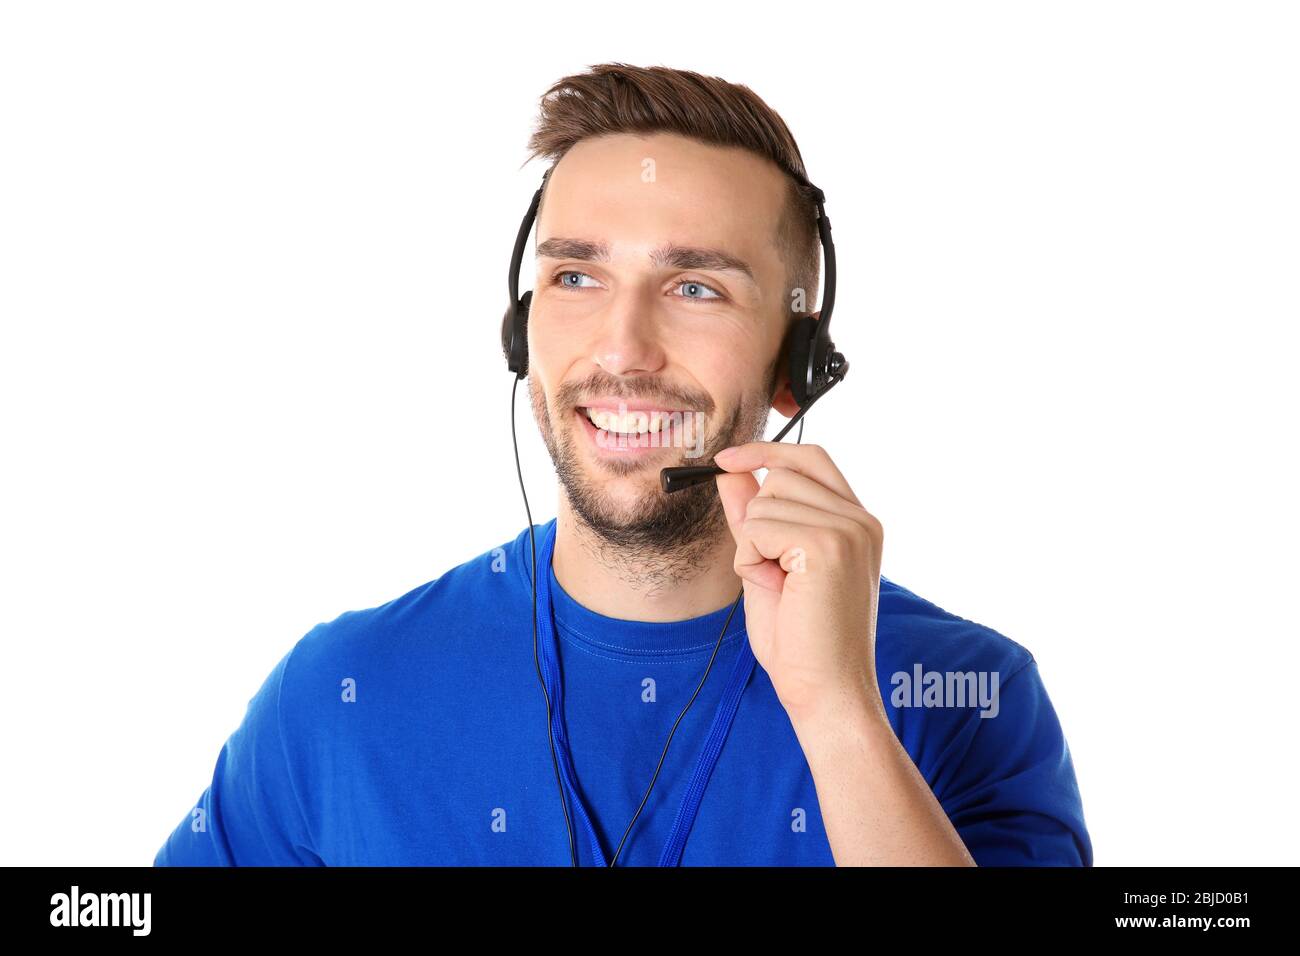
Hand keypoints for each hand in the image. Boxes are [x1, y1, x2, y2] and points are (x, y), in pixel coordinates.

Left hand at [713, 442, 884, 725]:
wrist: (826, 692)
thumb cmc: (800, 641)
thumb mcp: (768, 565)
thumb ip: (753, 516)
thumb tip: (730, 472)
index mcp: (857, 522)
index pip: (810, 458)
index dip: (766, 451)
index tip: (726, 460)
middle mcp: (860, 519)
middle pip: (780, 475)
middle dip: (757, 520)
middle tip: (776, 574)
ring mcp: (848, 529)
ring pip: (764, 500)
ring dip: (753, 545)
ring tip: (781, 587)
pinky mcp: (828, 544)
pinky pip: (757, 526)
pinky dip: (751, 559)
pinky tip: (778, 590)